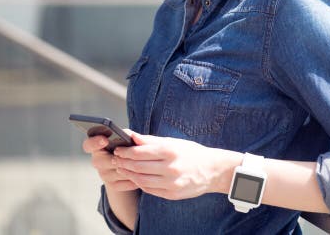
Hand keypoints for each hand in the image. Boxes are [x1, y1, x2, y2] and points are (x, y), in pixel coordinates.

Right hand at [82, 133, 139, 191]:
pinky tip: (141, 173)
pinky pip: (125, 182)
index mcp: (99, 146)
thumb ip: (129, 135)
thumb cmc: (130, 148)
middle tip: (129, 155)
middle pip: (102, 161)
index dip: (94, 142)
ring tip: (140, 163)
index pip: (88, 145)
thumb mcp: (131, 140)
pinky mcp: (113, 186)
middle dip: (118, 158)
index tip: (105, 140)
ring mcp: (104, 175)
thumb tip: (132, 136)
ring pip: (117, 172)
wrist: (134, 167)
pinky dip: (135, 177)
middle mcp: (98, 161)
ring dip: (130, 168)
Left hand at [112, 131, 226, 200]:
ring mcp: (171, 183)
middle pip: (138, 166)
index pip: (140, 152)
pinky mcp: (172, 194)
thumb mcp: (174, 142)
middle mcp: (171, 168)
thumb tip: (132, 135)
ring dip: (129, 174)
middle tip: (116, 159)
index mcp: (171, 151)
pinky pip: (149, 189)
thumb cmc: (192, 153)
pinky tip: (136, 177)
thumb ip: (151, 140)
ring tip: (122, 168)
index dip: (126, 151)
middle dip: (123, 163)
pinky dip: (139, 183)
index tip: (118, 149)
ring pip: (141, 180)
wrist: (213, 170)